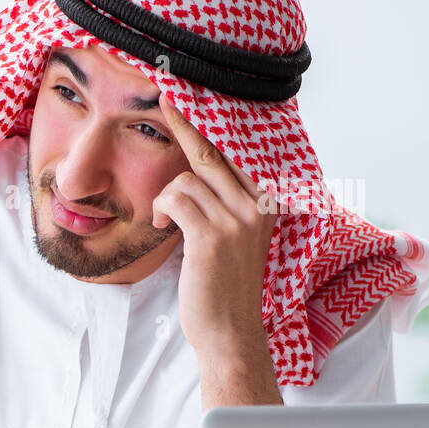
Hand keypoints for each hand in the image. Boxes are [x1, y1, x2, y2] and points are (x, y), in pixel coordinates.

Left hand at [151, 92, 277, 360]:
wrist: (229, 332)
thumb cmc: (224, 286)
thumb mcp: (235, 236)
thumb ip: (225, 201)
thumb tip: (198, 168)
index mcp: (268, 201)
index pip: (235, 151)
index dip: (209, 123)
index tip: (188, 94)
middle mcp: (258, 204)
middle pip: (209, 153)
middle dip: (183, 125)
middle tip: (164, 99)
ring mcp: (238, 219)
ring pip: (185, 179)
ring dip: (165, 198)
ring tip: (165, 222)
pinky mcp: (212, 236)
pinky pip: (174, 199)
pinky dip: (160, 210)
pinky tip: (161, 227)